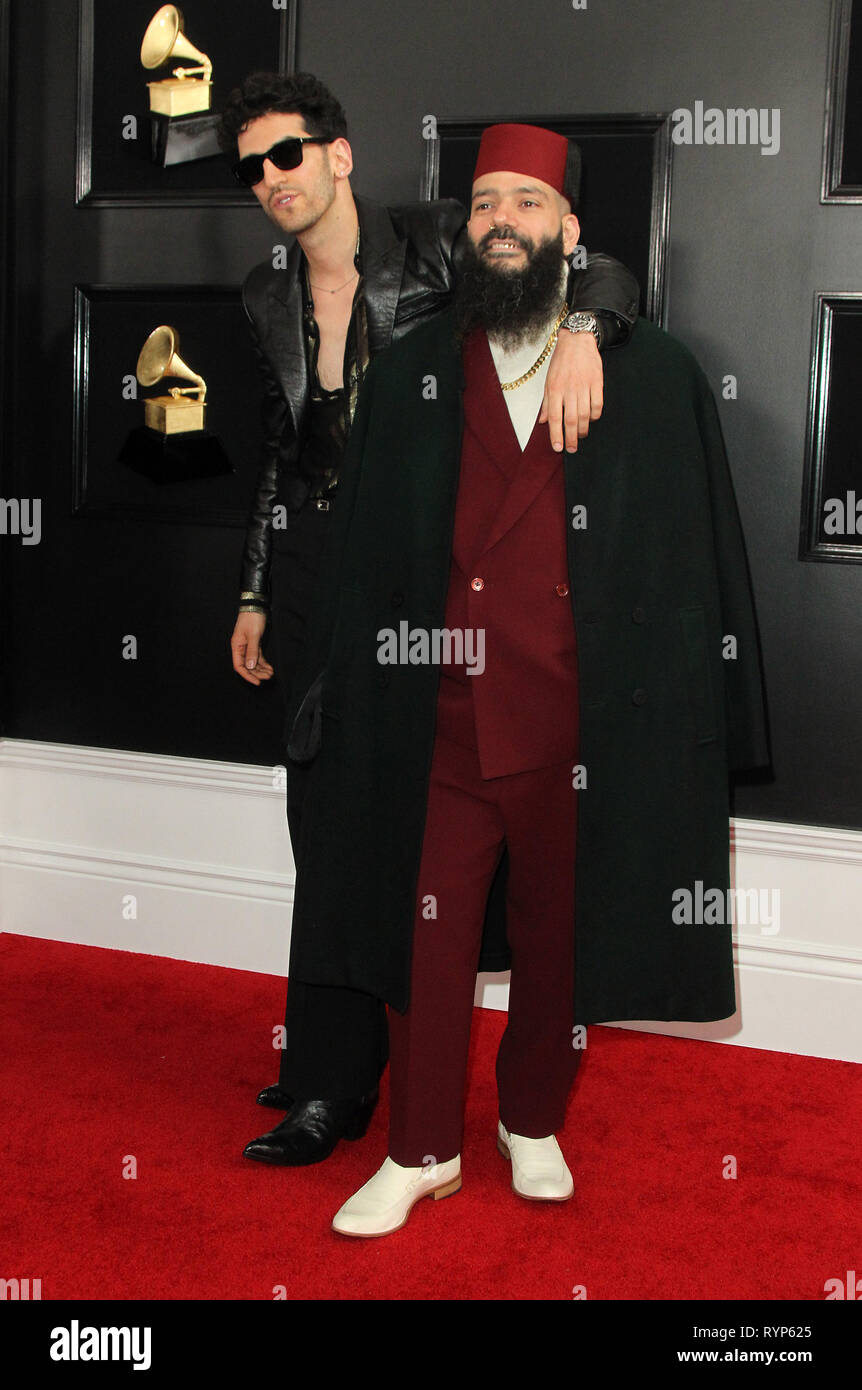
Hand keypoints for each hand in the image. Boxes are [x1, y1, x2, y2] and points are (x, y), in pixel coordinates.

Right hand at [231, 611, 274, 685]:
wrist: (256, 606)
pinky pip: (258, 657)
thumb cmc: (252, 619)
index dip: (247, 675)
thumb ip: (252, 651)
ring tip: (270, 674)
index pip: (239, 666)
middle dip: (257, 673)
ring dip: (261, 669)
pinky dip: (264, 663)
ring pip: (253, 662)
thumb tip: (250, 667)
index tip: (257, 682)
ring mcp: (248, 646)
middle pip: (247, 666)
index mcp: (237, 646)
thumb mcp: (253, 635)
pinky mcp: (255, 644)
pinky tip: (270, 668)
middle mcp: (241, 648)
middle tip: (268, 677)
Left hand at [540, 327, 603, 452]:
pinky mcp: (597, 382)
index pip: (555, 418)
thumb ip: (546, 403)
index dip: (556, 435)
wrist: (577, 340)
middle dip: (571, 438)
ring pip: (585, 414)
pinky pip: (597, 404)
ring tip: (581, 436)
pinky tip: (591, 419)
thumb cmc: (561, 361)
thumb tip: (543, 422)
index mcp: (554, 389)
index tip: (558, 448)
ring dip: (583, 429)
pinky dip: (595, 415)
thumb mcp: (548, 381)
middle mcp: (569, 389)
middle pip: (571, 419)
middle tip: (572, 449)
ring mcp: (584, 385)